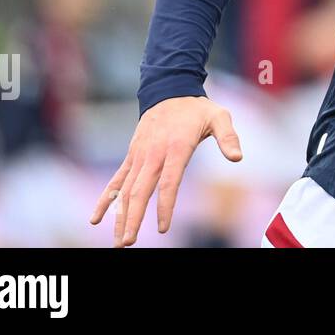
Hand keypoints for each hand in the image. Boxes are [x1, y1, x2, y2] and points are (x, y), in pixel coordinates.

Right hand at [90, 96, 242, 246]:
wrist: (169, 90)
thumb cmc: (197, 109)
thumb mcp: (219, 117)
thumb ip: (228, 137)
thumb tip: (238, 158)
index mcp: (176, 147)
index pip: (168, 182)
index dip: (164, 205)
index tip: (162, 228)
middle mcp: (153, 154)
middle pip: (140, 191)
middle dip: (133, 218)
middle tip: (129, 243)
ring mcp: (139, 156)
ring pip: (125, 190)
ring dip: (119, 216)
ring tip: (118, 241)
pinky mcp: (132, 156)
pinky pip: (116, 181)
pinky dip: (106, 199)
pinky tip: (96, 219)